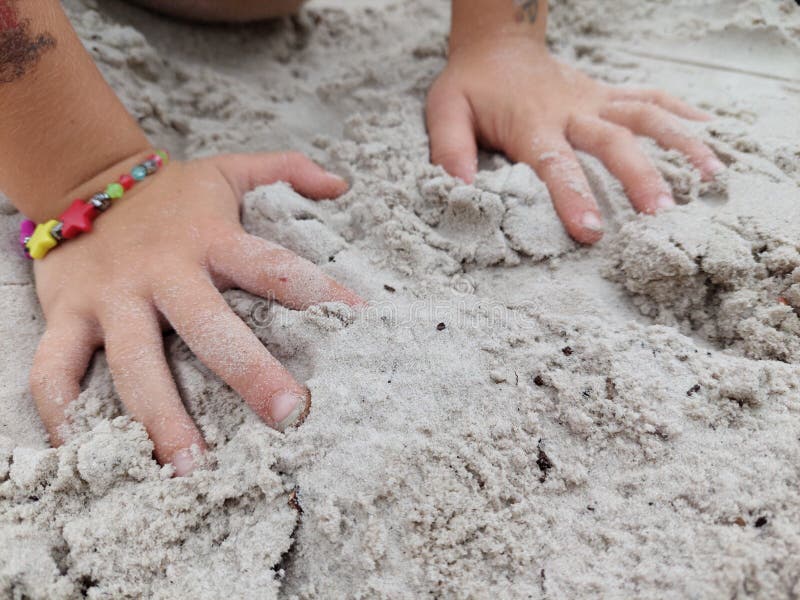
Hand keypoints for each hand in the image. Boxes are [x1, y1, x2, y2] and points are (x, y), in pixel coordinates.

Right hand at [29, 151, 362, 474]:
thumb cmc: (172, 192)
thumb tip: (342, 185)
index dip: (319, 290)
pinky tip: (85, 453)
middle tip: (290, 417)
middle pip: (210, 328)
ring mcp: (110, 297)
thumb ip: (286, 171)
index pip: (274, 267)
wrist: (82, 178)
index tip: (360, 321)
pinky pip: (54, 370)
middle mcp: (162, 271)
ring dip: (162, 419)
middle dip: (251, 374)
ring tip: (193, 469)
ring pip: (135, 364)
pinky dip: (63, 412)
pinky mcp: (65, 314)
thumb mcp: (229, 171)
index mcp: (210, 238)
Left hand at [426, 35, 724, 242]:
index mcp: (532, 124)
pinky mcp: (607, 93)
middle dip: (639, 176)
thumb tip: (460, 189)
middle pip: (613, 141)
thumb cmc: (470, 86)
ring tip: (711, 175)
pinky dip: (681, 111)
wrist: (498, 44)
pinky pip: (650, 97)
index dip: (574, 197)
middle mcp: (571, 111)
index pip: (555, 164)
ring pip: (644, 116)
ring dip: (679, 143)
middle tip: (661, 214)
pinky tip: (711, 131)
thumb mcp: (445, 111)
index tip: (592, 232)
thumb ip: (450, 149)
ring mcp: (595, 99)